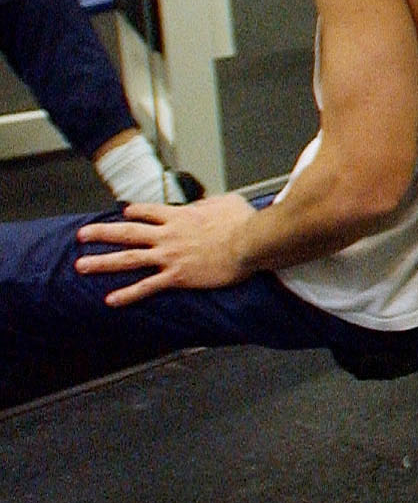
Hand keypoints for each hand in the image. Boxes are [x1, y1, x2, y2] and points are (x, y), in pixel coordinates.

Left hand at [74, 192, 256, 304]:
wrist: (251, 243)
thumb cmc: (244, 222)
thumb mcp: (226, 202)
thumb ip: (209, 203)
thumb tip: (203, 205)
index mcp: (179, 216)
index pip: (148, 212)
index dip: (134, 212)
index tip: (124, 214)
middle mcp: (167, 235)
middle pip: (127, 233)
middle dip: (101, 234)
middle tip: (82, 235)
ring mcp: (169, 256)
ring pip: (128, 259)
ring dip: (102, 262)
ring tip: (81, 266)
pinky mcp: (177, 276)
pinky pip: (146, 287)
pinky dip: (127, 294)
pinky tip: (111, 300)